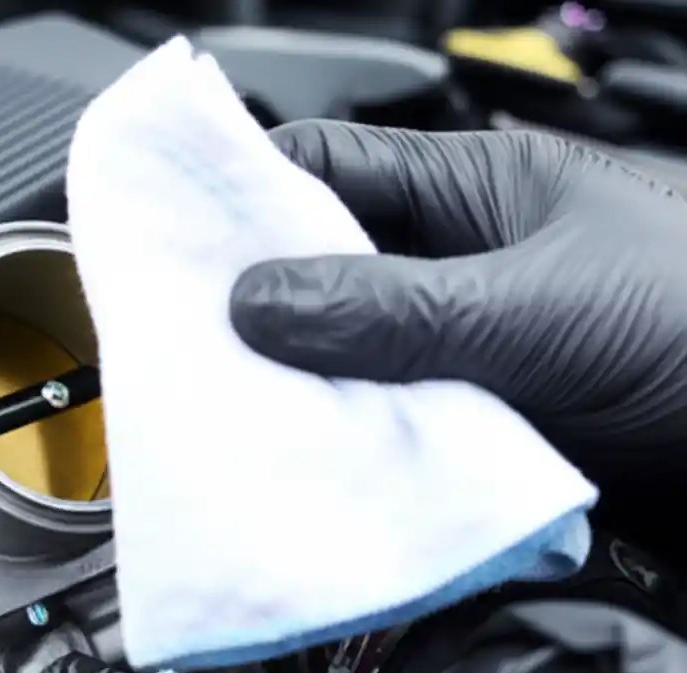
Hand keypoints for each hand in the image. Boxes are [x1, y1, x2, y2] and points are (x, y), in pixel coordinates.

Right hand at [230, 121, 686, 492]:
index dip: (242, 194)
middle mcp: (462, 263)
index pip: (326, 169)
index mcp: (475, 189)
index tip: (172, 240)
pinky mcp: (487, 426)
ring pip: (355, 360)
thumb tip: (258, 301)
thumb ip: (393, 308)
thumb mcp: (537, 304)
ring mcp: (472, 346)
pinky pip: (397, 428)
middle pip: (326, 272)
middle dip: (260, 309)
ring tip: (241, 417)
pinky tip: (320, 467)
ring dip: (308, 390)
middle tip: (188, 349)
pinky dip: (358, 447)